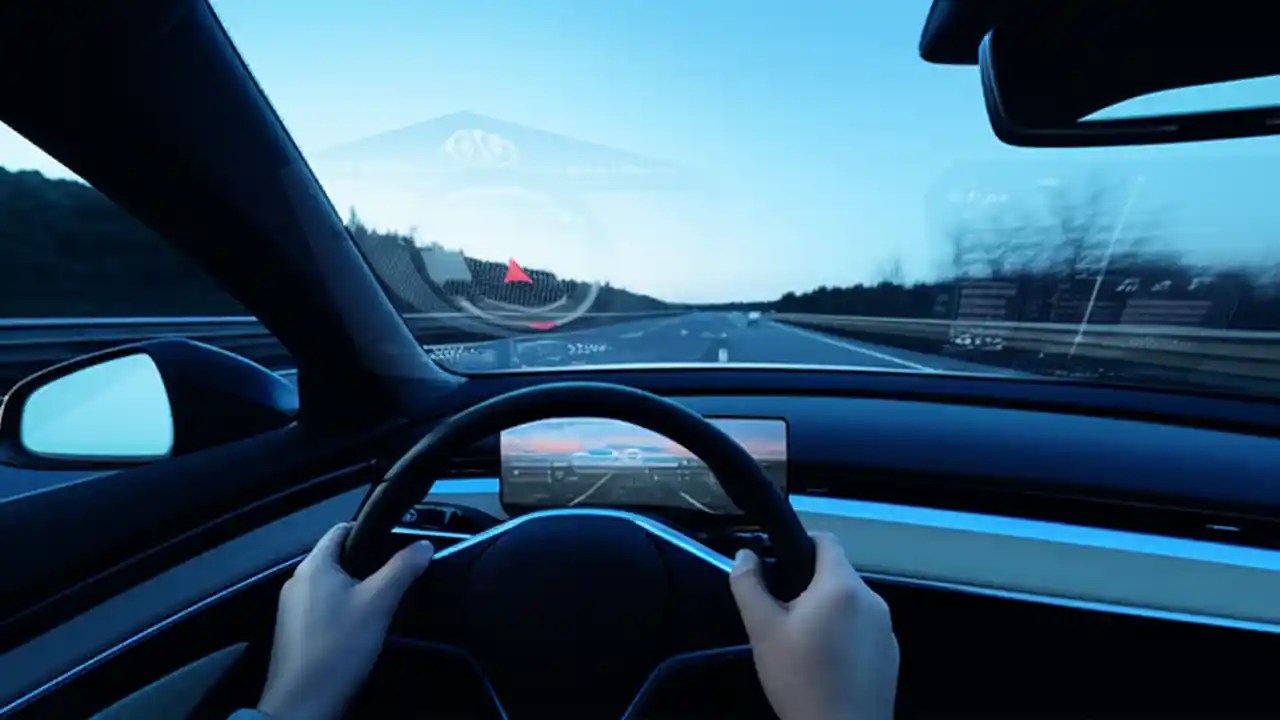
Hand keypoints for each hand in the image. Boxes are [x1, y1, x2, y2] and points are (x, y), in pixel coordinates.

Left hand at [257, 522, 434, 719]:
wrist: (303, 704)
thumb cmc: (339, 645)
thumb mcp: (379, 603)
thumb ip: (402, 569)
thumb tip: (424, 544)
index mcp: (313, 565)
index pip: (341, 530)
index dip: (370, 531)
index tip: (396, 543)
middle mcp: (296, 581)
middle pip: (336, 559)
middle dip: (366, 565)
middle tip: (395, 578)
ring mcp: (290, 609)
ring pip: (330, 586)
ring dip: (355, 591)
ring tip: (381, 605)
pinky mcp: (292, 633)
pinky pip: (321, 609)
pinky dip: (341, 611)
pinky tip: (358, 630)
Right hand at [730, 532, 897, 719]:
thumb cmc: (800, 680)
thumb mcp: (762, 631)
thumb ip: (748, 585)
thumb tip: (744, 556)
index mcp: (842, 585)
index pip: (826, 540)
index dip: (801, 544)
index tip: (780, 567)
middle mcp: (872, 599)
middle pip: (837, 574)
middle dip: (809, 586)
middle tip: (783, 617)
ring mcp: (886, 628)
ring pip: (850, 603)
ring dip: (827, 612)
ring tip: (803, 645)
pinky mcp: (891, 653)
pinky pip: (863, 629)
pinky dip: (845, 635)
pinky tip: (827, 665)